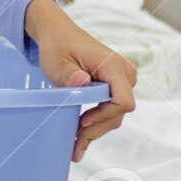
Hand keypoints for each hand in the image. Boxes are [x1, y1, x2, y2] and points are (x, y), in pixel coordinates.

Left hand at [24, 0, 137, 162]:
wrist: (58, 34)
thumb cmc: (57, 45)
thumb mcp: (57, 61)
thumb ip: (69, 74)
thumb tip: (82, 82)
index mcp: (113, 66)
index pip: (122, 101)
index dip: (104, 116)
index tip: (82, 121)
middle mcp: (124, 73)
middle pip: (118, 112)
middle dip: (97, 130)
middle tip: (74, 146)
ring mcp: (122, 80)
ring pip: (115, 114)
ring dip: (96, 130)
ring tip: (76, 146)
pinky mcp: (115, 85)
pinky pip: (111, 108)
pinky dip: (97, 122)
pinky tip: (82, 137)